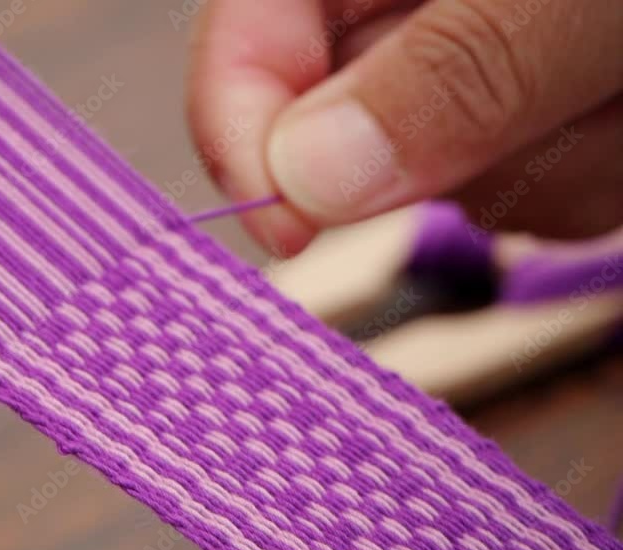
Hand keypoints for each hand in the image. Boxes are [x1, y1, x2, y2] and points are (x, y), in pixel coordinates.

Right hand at [188, 0, 621, 252]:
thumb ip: (456, 68)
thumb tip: (308, 178)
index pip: (245, 35)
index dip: (242, 132)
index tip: (288, 233)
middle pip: (350, 123)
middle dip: (456, 144)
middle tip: (575, 93)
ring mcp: (470, 55)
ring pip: (451, 173)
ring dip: (552, 155)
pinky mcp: (530, 106)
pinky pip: (527, 186)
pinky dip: (592, 166)